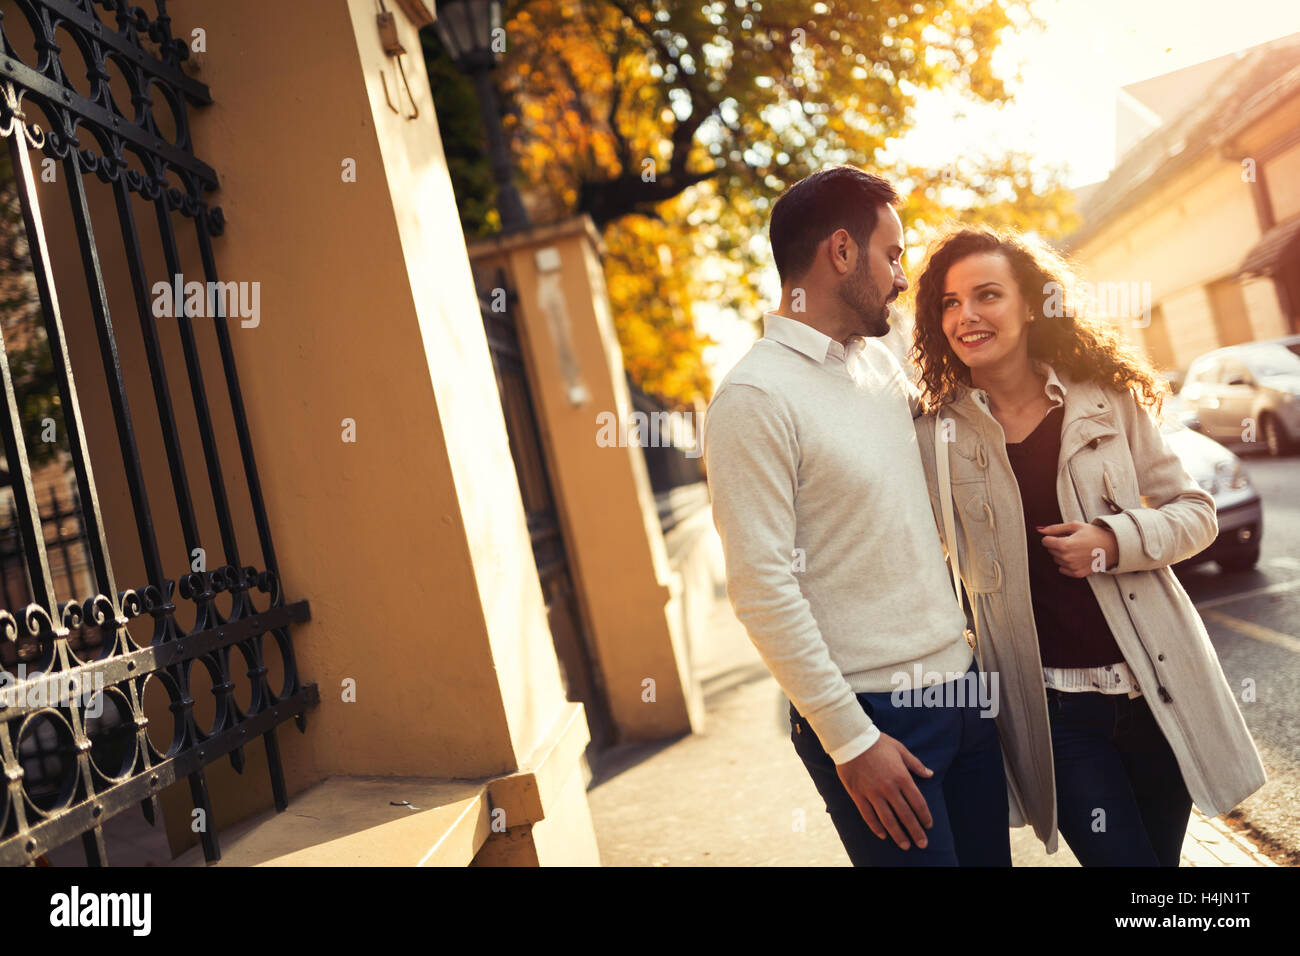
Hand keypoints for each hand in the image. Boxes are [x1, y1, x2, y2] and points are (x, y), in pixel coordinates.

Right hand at [835, 733, 933, 849]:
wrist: (852, 739)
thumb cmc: (878, 742)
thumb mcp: (901, 749)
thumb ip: (916, 764)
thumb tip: (930, 774)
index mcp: (902, 777)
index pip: (918, 802)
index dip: (925, 816)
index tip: (929, 826)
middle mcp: (889, 788)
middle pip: (905, 815)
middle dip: (915, 831)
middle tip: (922, 844)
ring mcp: (872, 793)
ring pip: (887, 819)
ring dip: (897, 834)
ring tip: (905, 845)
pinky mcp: (858, 795)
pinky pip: (868, 815)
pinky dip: (876, 827)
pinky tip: (883, 835)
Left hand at [1037, 521, 1118, 577]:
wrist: (1113, 547)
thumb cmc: (1095, 534)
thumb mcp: (1075, 526)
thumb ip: (1055, 528)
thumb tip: (1040, 530)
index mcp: (1065, 545)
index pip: (1045, 542)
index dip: (1052, 537)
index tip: (1061, 536)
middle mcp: (1067, 558)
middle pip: (1050, 550)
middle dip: (1057, 545)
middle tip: (1072, 541)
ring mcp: (1072, 567)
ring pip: (1056, 560)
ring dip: (1062, 554)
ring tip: (1076, 549)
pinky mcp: (1077, 574)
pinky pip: (1062, 569)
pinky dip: (1066, 564)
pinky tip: (1077, 557)